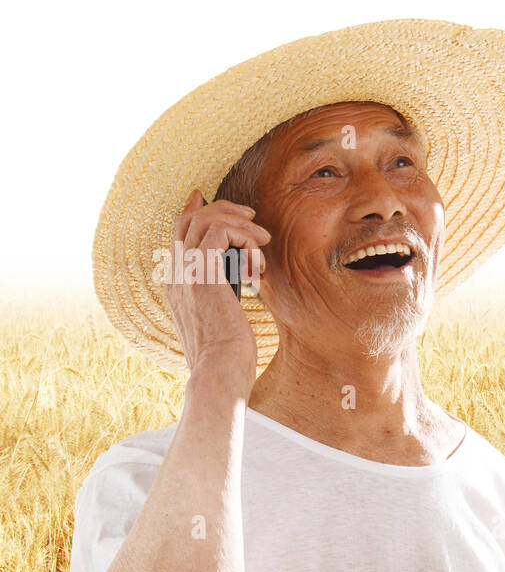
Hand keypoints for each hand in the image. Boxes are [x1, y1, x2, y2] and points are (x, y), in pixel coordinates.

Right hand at [164, 189, 269, 393]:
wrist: (219, 374)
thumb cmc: (227, 357)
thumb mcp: (222, 320)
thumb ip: (222, 296)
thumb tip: (242, 280)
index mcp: (176, 285)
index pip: (178, 234)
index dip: (193, 211)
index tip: (206, 197)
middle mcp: (175, 275)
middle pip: (190, 220)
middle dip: (223, 210)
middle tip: (252, 217)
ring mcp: (185, 274)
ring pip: (204, 220)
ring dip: (239, 222)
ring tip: (263, 239)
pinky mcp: (203, 275)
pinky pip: (219, 232)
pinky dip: (243, 235)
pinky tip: (258, 256)